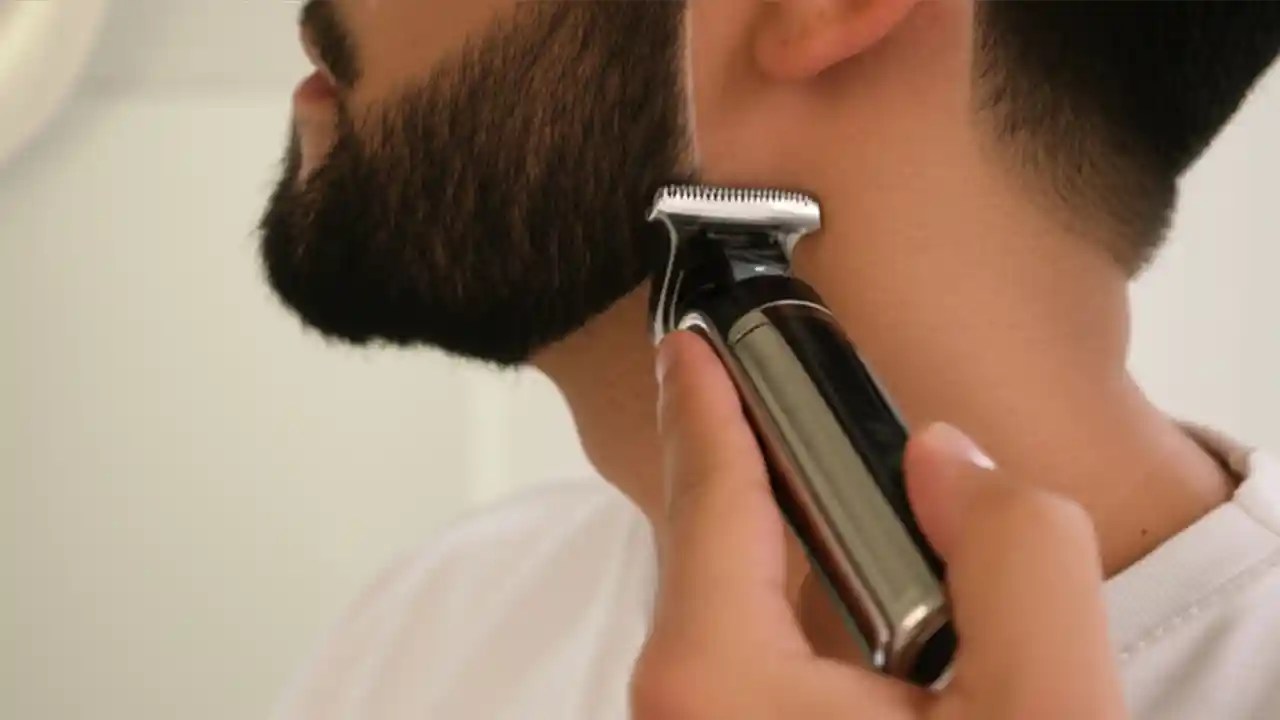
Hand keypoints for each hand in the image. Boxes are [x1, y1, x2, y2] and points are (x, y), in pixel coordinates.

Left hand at [631, 330, 1127, 719]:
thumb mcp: (1045, 710)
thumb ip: (1018, 557)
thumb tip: (952, 465)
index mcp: (720, 679)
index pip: (706, 498)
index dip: (705, 403)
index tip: (692, 344)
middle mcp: (686, 711)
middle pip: (710, 546)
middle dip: (749, 462)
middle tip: (768, 390)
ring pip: (734, 605)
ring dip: (786, 541)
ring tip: (836, 490)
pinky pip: (754, 655)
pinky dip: (799, 606)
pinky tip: (860, 597)